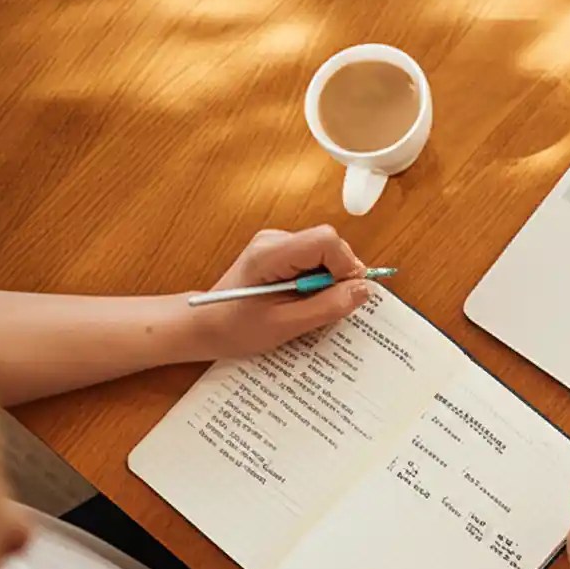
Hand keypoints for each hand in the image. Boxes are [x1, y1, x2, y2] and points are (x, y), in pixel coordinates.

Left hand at [186, 225, 369, 360]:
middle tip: (325, 305)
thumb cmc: (238, 328)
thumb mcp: (287, 325)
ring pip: (325, 252)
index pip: (326, 240)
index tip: (344, 294)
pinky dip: (317, 279)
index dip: (345, 265)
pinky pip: (314, 258)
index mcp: (271, 254)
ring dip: (327, 280)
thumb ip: (328, 306)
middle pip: (329, 244)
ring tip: (306, 305)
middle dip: (338, 275)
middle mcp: (275, 240)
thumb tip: (364, 289)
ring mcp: (276, 242)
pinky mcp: (279, 251)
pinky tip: (301, 299)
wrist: (205, 325)